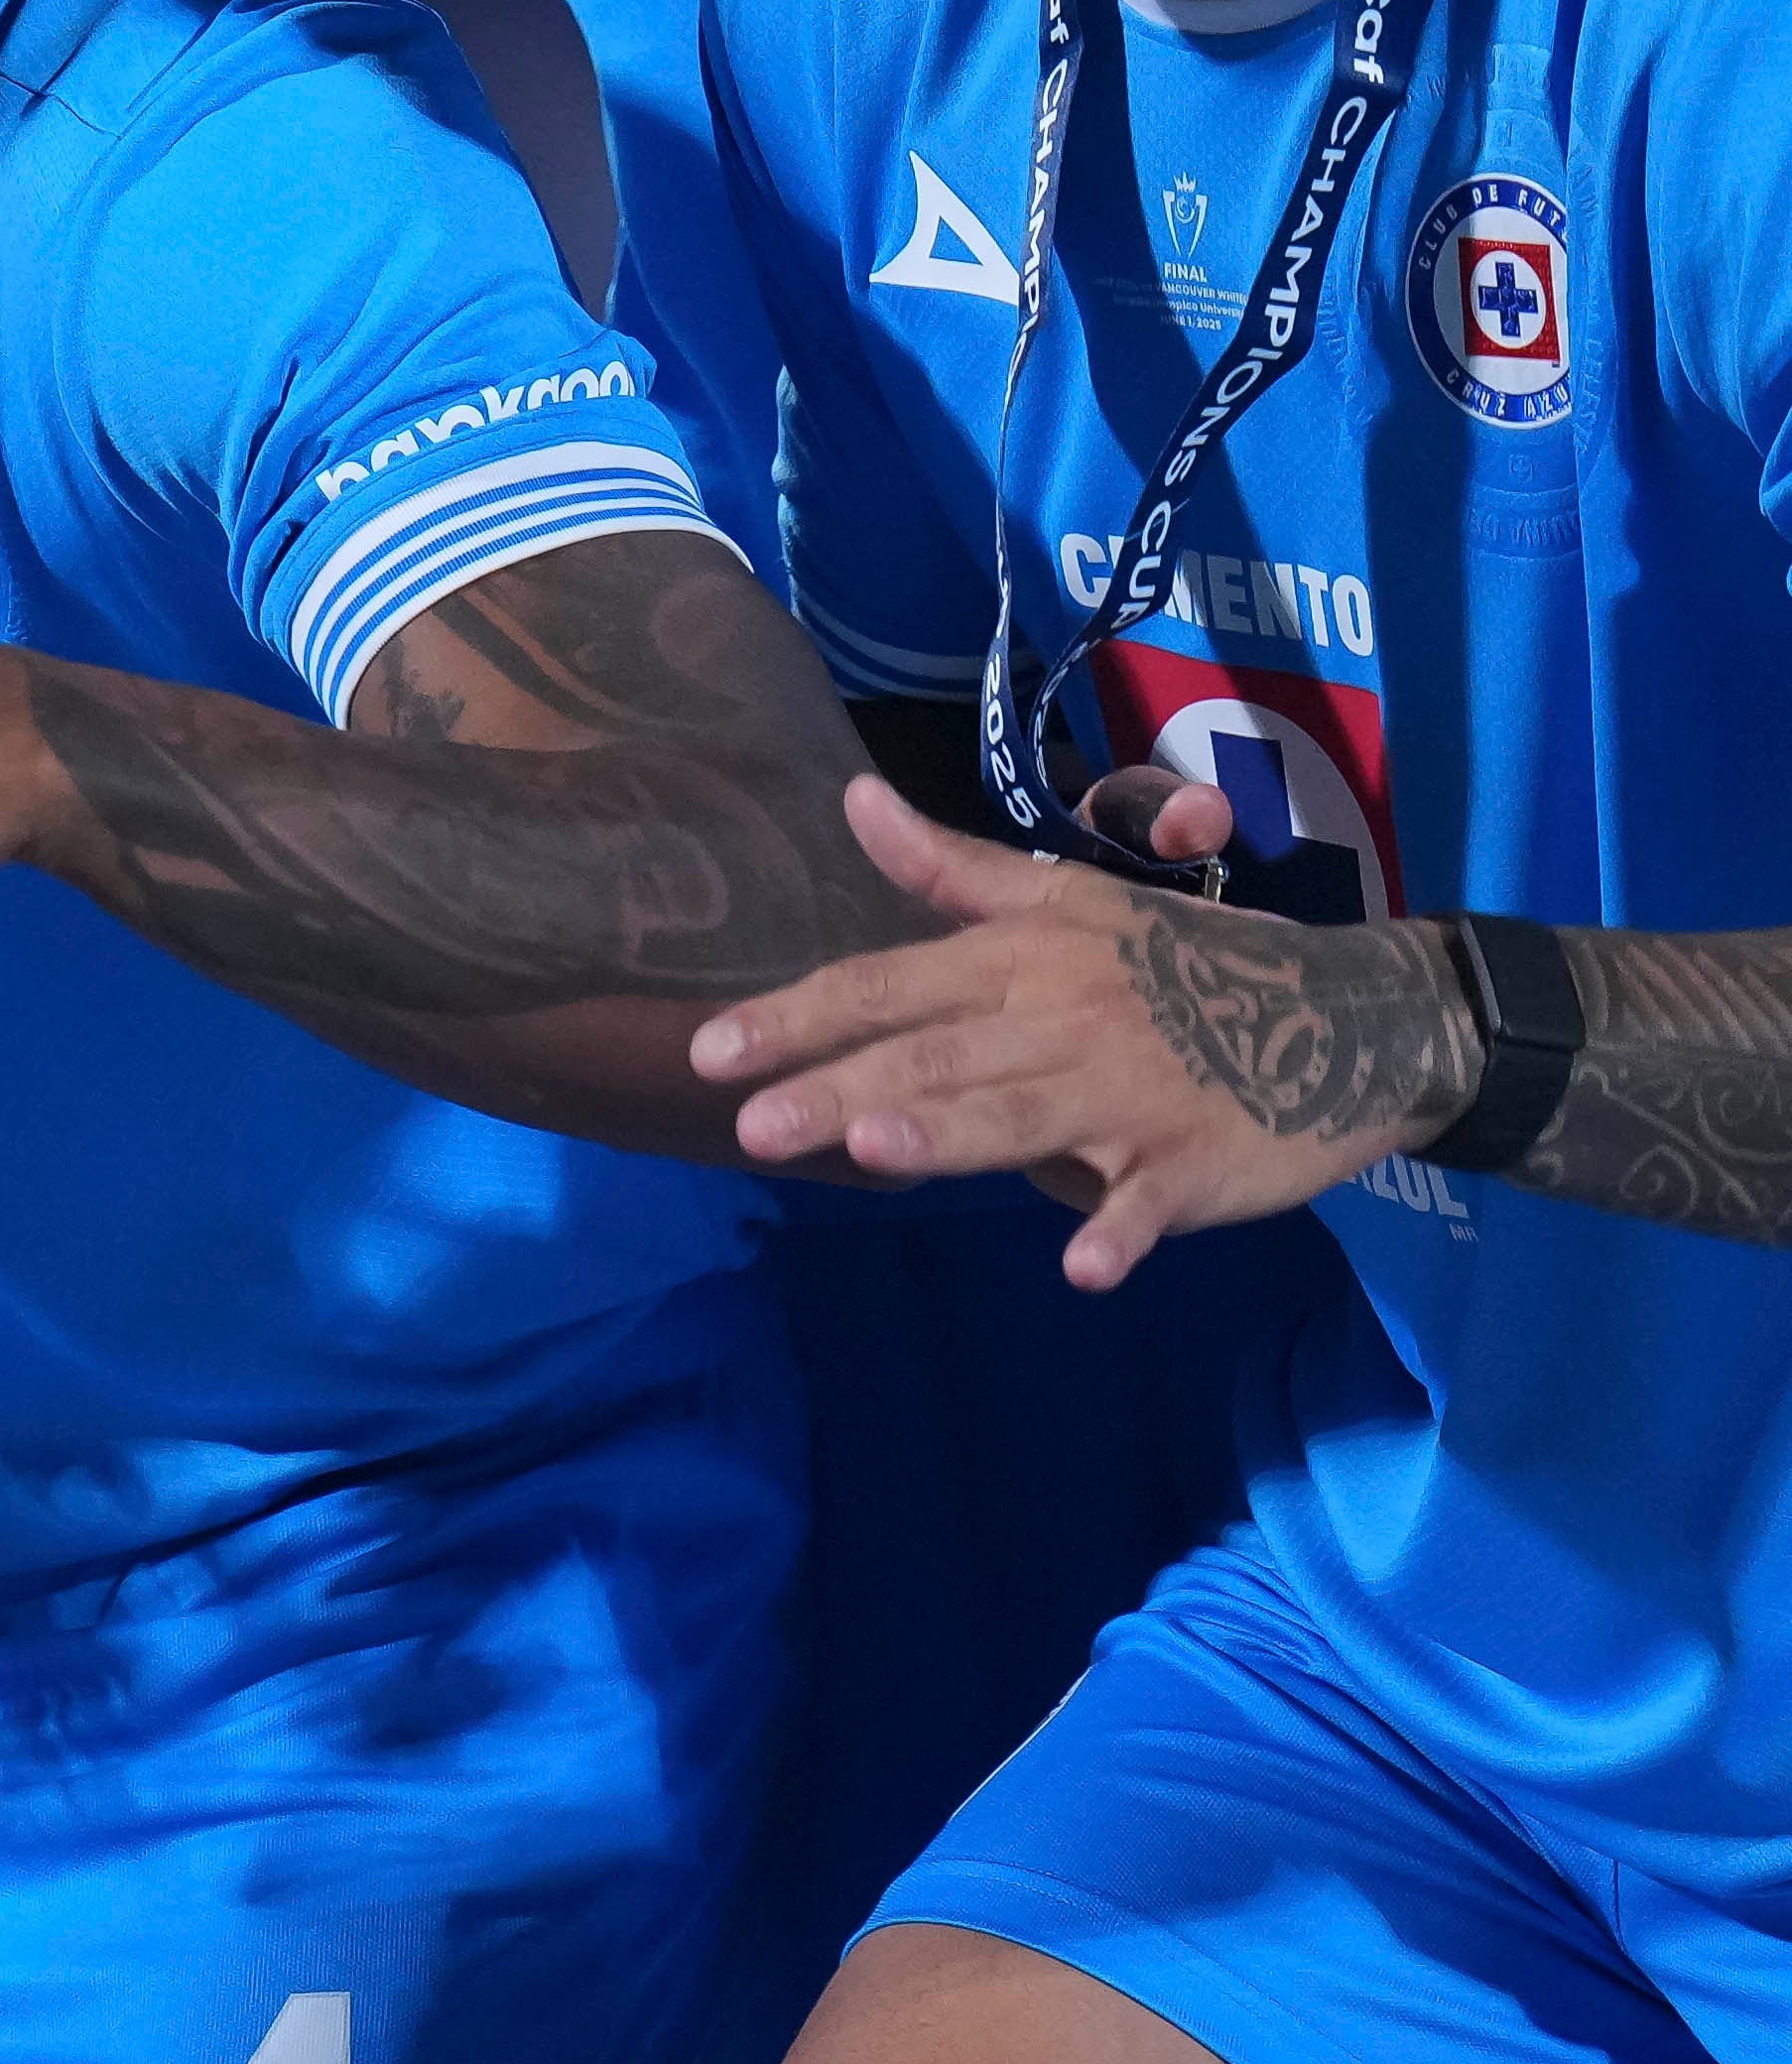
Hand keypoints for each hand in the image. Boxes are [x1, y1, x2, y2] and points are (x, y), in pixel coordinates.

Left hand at [693, 774, 1470, 1277]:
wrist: (1355, 1013)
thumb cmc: (1186, 961)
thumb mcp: (1070, 900)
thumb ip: (953, 869)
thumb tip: (854, 800)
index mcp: (1025, 960)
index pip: (889, 987)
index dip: (799, 1016)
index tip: (709, 1051)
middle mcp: (1064, 1021)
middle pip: (935, 1059)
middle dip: (843, 1088)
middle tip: (755, 1125)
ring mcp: (1130, 1096)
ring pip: (1022, 1119)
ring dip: (954, 1134)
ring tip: (878, 1150)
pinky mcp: (1194, 1160)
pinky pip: (1149, 1200)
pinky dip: (1122, 1230)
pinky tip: (1086, 1264)